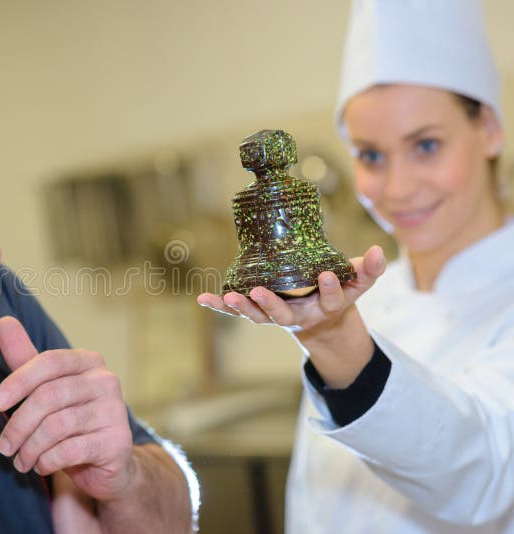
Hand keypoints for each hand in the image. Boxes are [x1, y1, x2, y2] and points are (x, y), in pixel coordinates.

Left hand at [0, 316, 133, 501]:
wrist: (107, 463)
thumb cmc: (71, 421)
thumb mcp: (45, 388)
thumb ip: (24, 358)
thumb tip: (3, 322)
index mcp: (88, 361)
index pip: (48, 361)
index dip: (18, 381)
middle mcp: (106, 381)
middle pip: (49, 395)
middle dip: (19, 424)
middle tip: (4, 447)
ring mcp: (115, 411)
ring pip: (57, 425)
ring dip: (30, 448)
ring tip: (21, 460)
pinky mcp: (117, 441)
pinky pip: (71, 449)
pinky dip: (48, 461)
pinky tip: (41, 465)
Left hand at [198, 246, 385, 386]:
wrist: (322, 322)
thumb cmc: (337, 294)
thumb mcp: (356, 284)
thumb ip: (368, 270)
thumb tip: (380, 250)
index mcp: (326, 307)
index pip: (331, 299)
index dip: (331, 288)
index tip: (328, 275)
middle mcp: (299, 316)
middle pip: (283, 315)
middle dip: (271, 305)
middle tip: (259, 292)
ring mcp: (277, 316)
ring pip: (259, 316)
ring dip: (243, 307)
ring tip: (229, 295)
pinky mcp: (260, 312)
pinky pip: (238, 311)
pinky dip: (220, 307)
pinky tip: (204, 299)